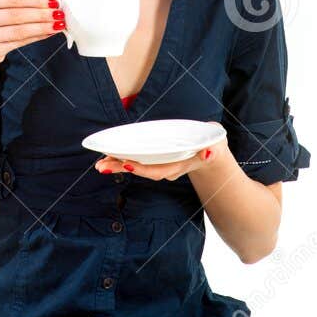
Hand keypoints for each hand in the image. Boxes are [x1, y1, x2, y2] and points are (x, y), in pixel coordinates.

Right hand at [0, 0, 64, 70]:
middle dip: (41, 12)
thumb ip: (13, 7)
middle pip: (16, 14)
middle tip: (59, 12)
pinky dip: (35, 37)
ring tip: (57, 24)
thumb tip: (47, 2)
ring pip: (19, 30)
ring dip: (42, 26)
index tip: (52, 0)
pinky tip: (46, 34)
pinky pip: (18, 43)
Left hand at [94, 145, 216, 182]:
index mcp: (179, 165)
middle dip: (123, 167)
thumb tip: (208, 153)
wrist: (209, 151)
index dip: (143, 169)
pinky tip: (109, 156)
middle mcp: (167, 168)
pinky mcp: (156, 157)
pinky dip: (123, 158)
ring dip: (118, 164)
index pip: (158, 170)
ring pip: (137, 166)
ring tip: (100, 164)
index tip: (128, 163)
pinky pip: (138, 159)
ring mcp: (161, 163)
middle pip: (143, 170)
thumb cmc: (212, 146)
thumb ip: (212, 150)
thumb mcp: (215, 146)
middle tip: (102, 166)